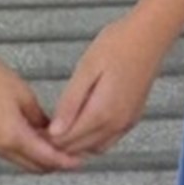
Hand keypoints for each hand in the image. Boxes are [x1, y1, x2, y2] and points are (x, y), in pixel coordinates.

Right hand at [0, 45, 81, 172]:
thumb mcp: (24, 95)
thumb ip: (41, 119)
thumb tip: (53, 132)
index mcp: (12, 136)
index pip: (46, 158)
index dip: (65, 161)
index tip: (79, 160)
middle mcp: (0, 146)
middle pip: (35, 166)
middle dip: (55, 162)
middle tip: (72, 153)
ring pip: (23, 161)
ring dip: (40, 157)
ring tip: (57, 144)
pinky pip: (11, 152)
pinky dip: (26, 150)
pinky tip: (37, 137)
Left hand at [48, 13, 165, 155]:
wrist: (149, 35)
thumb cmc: (117, 45)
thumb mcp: (86, 69)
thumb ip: (70, 103)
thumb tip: (55, 131)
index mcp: (102, 112)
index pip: (68, 141)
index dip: (47, 139)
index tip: (35, 129)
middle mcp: (116, 124)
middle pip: (80, 149)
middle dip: (59, 144)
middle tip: (42, 128)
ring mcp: (126, 122)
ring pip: (95, 148)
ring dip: (76, 143)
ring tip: (60, 125)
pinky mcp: (132, 118)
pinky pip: (109, 140)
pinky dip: (92, 139)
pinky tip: (81, 123)